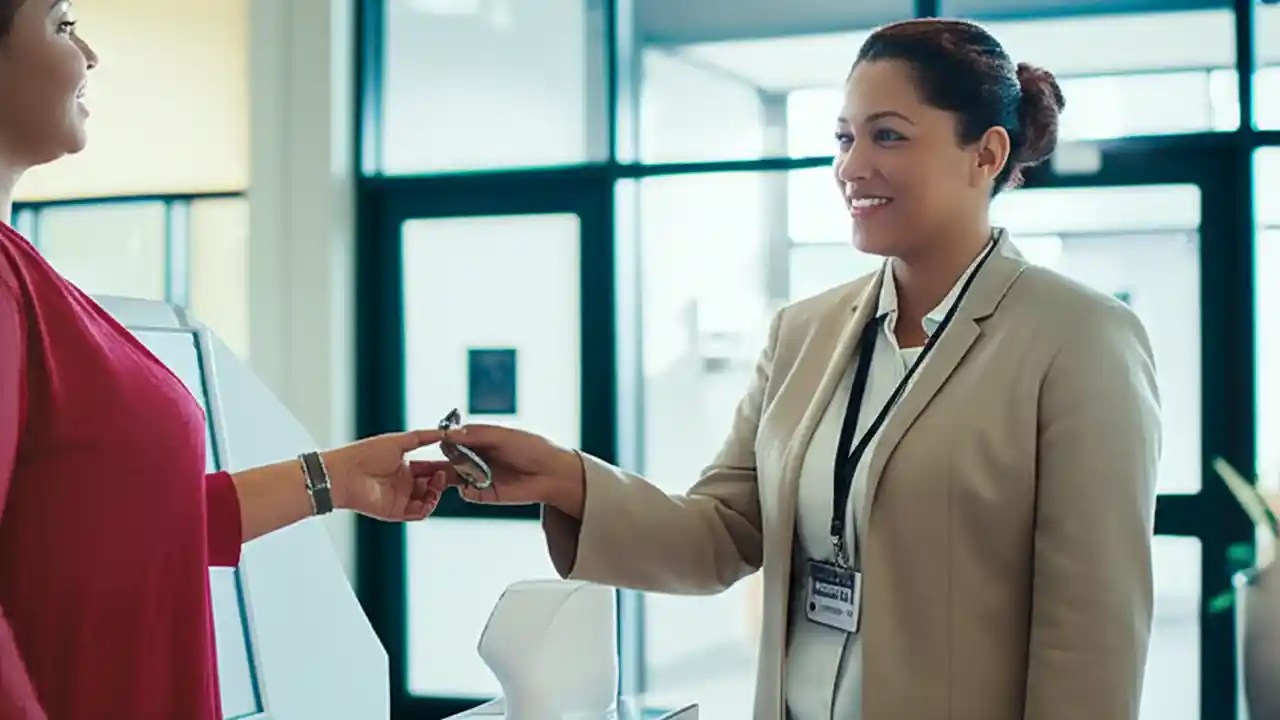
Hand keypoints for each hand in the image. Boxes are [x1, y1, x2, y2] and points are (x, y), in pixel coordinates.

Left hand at [322, 430, 457, 521]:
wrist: (343, 473)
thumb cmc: (365, 454)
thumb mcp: (398, 441)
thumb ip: (422, 437)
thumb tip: (444, 431)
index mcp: (405, 467)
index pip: (431, 468)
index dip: (443, 466)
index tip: (457, 463)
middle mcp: (404, 484)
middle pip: (432, 485)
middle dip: (444, 480)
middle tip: (452, 474)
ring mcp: (401, 498)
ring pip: (428, 500)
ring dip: (437, 492)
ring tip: (437, 483)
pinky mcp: (396, 512)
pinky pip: (418, 513)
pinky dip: (427, 507)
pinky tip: (430, 498)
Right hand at [444, 424, 585, 516]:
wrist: (551, 474)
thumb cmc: (532, 449)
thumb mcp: (503, 436)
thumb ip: (477, 434)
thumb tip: (450, 432)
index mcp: (481, 439)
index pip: (455, 437)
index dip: (445, 438)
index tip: (438, 438)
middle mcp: (477, 456)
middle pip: (451, 456)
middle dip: (445, 457)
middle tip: (437, 457)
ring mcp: (479, 475)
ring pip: (454, 475)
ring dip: (447, 474)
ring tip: (445, 472)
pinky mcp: (483, 493)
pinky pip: (466, 492)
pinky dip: (463, 488)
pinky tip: (467, 484)